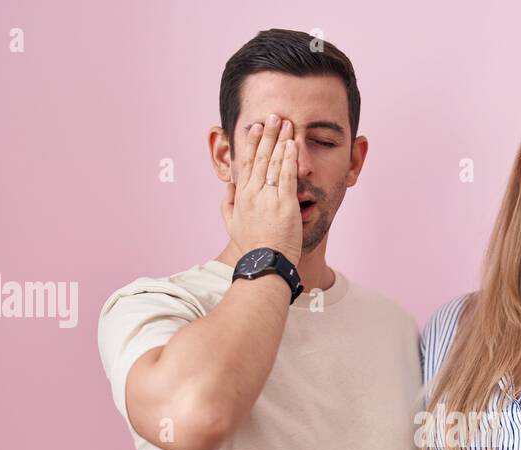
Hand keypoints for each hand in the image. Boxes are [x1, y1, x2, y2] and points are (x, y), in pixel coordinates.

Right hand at [220, 113, 302, 264]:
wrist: (265, 262)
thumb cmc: (252, 246)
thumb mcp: (232, 225)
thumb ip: (227, 204)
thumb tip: (228, 186)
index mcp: (241, 196)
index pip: (246, 163)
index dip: (251, 143)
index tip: (255, 127)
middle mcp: (253, 193)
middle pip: (260, 157)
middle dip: (267, 134)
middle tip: (273, 116)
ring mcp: (269, 197)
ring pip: (274, 162)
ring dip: (281, 140)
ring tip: (286, 124)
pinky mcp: (285, 204)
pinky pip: (287, 176)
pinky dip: (289, 158)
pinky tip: (293, 144)